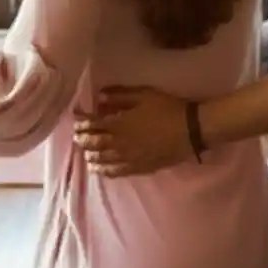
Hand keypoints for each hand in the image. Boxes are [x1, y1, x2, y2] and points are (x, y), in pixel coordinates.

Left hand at [73, 86, 194, 177]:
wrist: (191, 130)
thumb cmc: (167, 109)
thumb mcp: (144, 95)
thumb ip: (120, 95)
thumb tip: (100, 97)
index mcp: (120, 124)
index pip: (95, 125)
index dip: (83, 124)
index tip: (76, 122)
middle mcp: (121, 143)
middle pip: (96, 144)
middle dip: (84, 140)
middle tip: (77, 138)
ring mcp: (130, 158)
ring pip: (104, 160)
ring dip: (92, 157)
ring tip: (85, 155)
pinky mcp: (141, 167)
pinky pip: (119, 172)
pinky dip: (106, 171)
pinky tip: (100, 171)